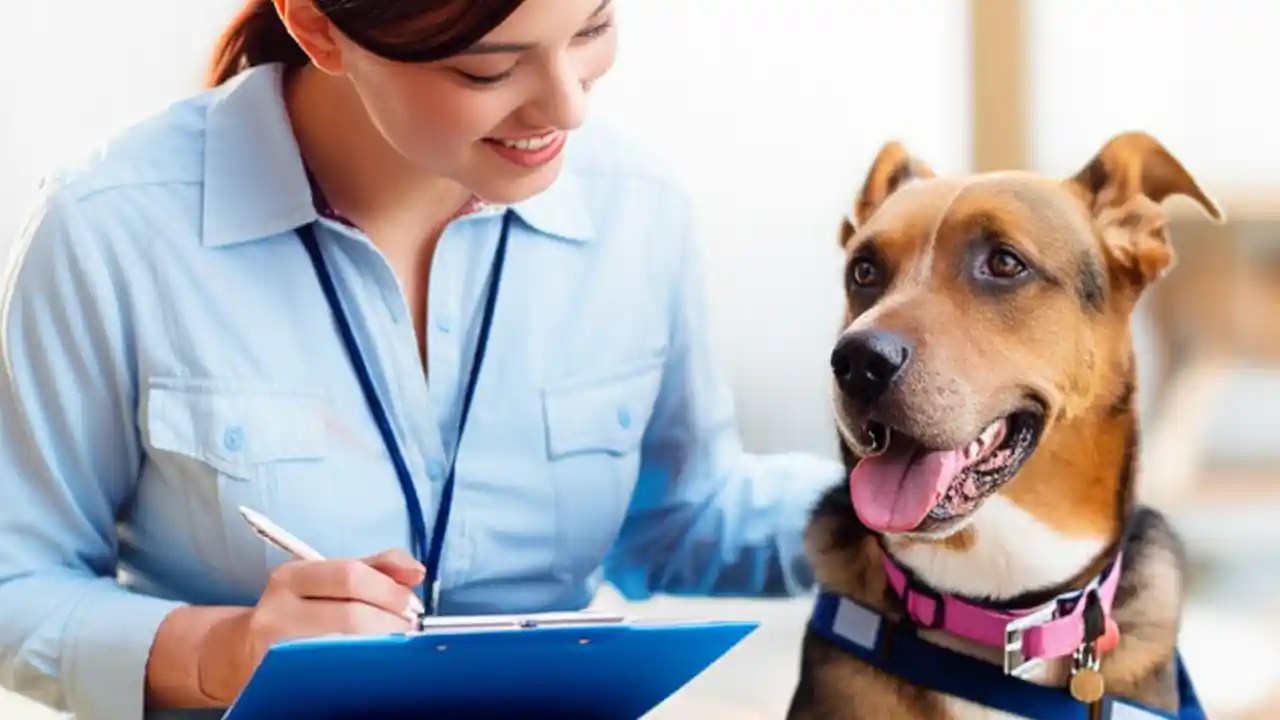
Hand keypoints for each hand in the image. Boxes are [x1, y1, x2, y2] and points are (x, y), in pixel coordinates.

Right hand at [197, 549, 425, 703]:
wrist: (240, 652)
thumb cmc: (300, 610)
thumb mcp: (328, 579)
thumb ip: (376, 568)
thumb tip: (416, 571)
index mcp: (291, 577)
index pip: (350, 576)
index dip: (389, 590)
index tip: (410, 603)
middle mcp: (277, 612)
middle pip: (351, 616)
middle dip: (392, 623)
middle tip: (407, 629)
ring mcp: (276, 651)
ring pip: (344, 649)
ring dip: (381, 647)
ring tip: (393, 646)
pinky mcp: (280, 681)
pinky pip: (332, 674)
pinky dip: (360, 668)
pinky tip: (370, 665)